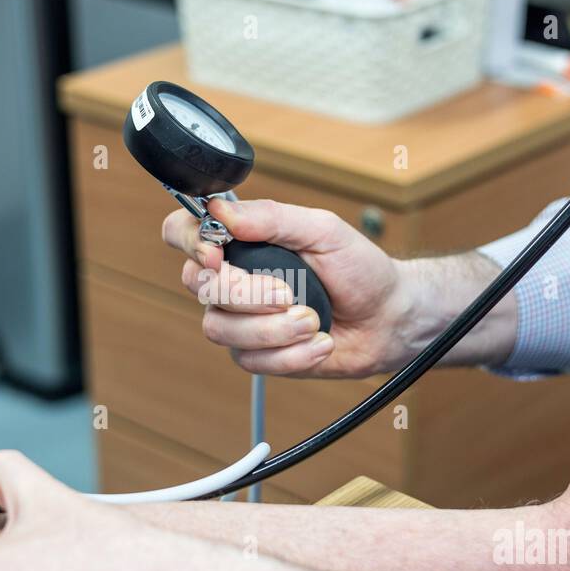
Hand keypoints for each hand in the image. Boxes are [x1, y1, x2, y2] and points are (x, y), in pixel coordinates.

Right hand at [162, 198, 411, 376]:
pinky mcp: (258, 354)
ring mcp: (241, 320)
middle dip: (246, 295)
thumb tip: (220, 210)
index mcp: (242, 240)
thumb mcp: (323, 230)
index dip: (189, 243)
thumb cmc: (359, 269)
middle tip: (290, 294)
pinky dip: (291, 354)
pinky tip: (319, 343)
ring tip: (313, 321)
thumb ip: (272, 217)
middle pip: (198, 287)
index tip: (217, 254)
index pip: (182, 232)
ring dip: (272, 329)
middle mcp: (232, 279)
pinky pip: (250, 360)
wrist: (388, 318)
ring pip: (220, 330)